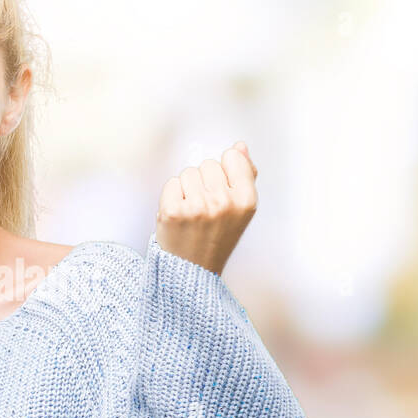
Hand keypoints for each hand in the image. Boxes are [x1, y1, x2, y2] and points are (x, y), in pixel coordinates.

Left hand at [155, 141, 257, 273]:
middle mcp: (223, 203)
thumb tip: (240, 146)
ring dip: (188, 189)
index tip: (223, 193)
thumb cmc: (217, 237)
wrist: (194, 270)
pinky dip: (172, 196)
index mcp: (246, 201)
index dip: (225, 172)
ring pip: (188, 172)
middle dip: (205, 182)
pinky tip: (179, 215)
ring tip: (193, 212)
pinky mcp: (172, 211)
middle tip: (206, 208)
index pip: (232, 158)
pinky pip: (171, 183)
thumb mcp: (240, 210)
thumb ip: (244, 175)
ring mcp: (197, 207)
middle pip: (208, 164)